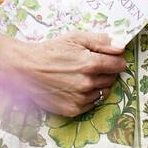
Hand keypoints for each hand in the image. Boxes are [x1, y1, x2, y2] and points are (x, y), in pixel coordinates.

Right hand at [11, 30, 126, 116]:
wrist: (26, 69)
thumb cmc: (51, 51)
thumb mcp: (75, 38)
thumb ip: (101, 41)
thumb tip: (121, 47)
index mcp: (91, 64)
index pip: (119, 65)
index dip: (116, 60)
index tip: (111, 59)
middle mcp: (88, 83)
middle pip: (112, 79)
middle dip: (106, 72)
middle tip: (91, 66)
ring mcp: (80, 98)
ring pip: (102, 92)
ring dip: (97, 85)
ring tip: (80, 77)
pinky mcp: (72, 110)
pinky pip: (91, 104)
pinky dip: (88, 96)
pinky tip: (75, 87)